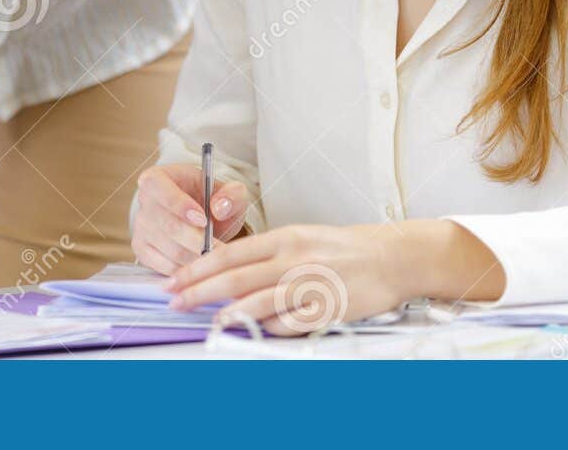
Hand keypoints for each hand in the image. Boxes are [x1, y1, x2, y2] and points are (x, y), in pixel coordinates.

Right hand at [131, 163, 251, 273]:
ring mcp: (141, 228)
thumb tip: (220, 208)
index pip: (158, 188)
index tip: (203, 219)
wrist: (201, 219)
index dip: (179, 205)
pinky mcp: (142, 251)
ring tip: (216, 256)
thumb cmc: (212, 200)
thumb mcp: (229, 192)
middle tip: (220, 248)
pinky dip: (187, 270)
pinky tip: (202, 265)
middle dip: (197, 240)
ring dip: (196, 256)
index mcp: (158, 177)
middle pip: (168, 225)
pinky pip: (165, 267)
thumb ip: (232, 194)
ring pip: (169, 249)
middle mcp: (145, 201)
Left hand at [165, 223, 412, 334]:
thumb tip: (230, 273)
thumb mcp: (302, 239)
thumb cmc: (344, 248)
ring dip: (230, 313)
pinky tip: (256, 331)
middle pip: (236, 277)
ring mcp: (310, 285)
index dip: (198, 268)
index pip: (230, 253)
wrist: (393, 257)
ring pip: (259, 301)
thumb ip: (268, 255)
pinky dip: (269, 328)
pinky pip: (290, 323)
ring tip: (211, 321)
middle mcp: (293, 259)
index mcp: (285, 238)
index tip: (174, 279)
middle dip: (199, 290)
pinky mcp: (327, 309)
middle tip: (175, 301)